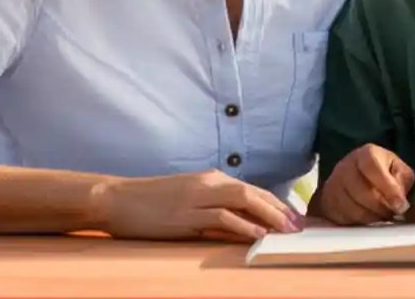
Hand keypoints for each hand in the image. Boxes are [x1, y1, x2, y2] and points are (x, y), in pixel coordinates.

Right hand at [94, 170, 302, 241]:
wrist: (116, 199)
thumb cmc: (150, 203)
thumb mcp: (188, 200)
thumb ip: (215, 208)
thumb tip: (243, 224)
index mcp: (210, 179)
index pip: (252, 189)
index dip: (276, 203)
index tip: (293, 217)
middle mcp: (207, 184)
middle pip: (253, 192)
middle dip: (279, 209)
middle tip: (299, 226)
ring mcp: (196, 198)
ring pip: (243, 201)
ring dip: (268, 216)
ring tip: (285, 231)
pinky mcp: (185, 215)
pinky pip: (221, 218)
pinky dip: (242, 226)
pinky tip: (257, 236)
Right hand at [318, 144, 414, 225]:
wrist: (357, 179)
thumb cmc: (384, 175)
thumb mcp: (398, 172)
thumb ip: (402, 182)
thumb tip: (400, 202)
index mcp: (366, 154)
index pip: (372, 166)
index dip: (388, 187)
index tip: (400, 205)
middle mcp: (345, 166)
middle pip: (360, 190)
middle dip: (380, 207)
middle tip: (393, 214)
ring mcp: (333, 184)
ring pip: (350, 207)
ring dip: (370, 217)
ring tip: (382, 217)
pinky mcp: (327, 202)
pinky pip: (341, 217)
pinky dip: (357, 223)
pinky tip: (368, 221)